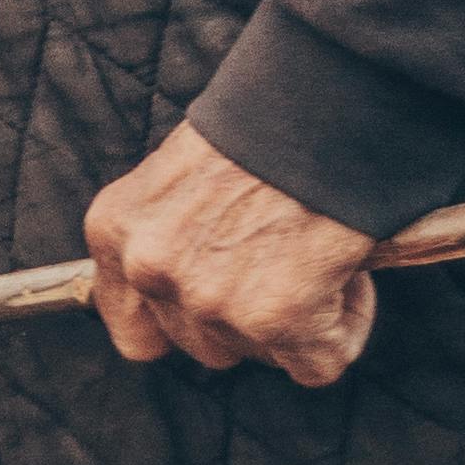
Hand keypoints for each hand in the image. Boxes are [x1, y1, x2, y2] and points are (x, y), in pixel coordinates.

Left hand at [83, 124, 377, 389]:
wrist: (323, 102)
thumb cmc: (262, 125)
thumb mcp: (175, 172)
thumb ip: (168, 235)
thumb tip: (194, 285)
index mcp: (117, 233)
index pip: (132, 331)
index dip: (183, 321)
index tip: (218, 298)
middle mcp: (152, 272)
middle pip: (201, 346)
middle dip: (246, 315)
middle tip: (284, 256)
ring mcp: (212, 301)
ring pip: (258, 353)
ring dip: (295, 320)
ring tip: (315, 253)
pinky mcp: (278, 321)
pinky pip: (318, 362)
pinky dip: (344, 327)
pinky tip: (347, 273)